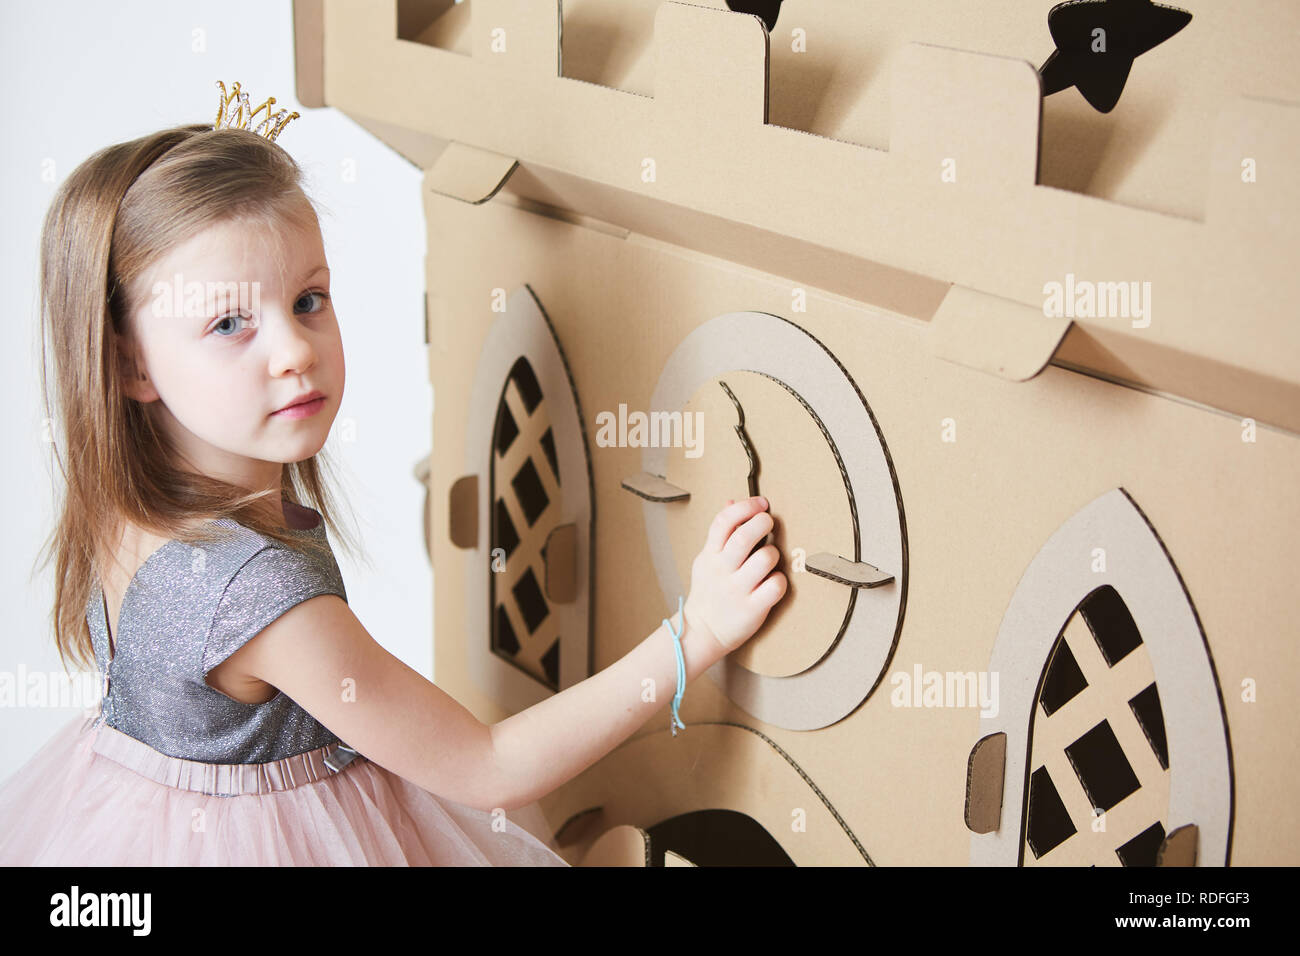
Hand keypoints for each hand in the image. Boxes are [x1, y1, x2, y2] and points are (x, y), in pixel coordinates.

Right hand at [682, 496, 787, 654]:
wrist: (702, 631)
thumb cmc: (710, 591)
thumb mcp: (707, 558)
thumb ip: (720, 532)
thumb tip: (731, 501)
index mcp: (710, 555)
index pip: (724, 521)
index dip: (745, 507)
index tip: (761, 503)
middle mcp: (722, 570)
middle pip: (744, 537)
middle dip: (762, 522)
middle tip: (769, 522)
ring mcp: (736, 590)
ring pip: (764, 559)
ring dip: (773, 553)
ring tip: (771, 557)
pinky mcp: (752, 609)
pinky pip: (775, 586)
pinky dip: (780, 581)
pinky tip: (774, 582)